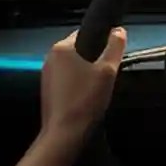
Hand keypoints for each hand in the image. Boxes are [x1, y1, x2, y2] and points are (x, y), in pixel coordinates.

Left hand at [39, 28, 125, 149]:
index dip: (101, 41)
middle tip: (108, 74)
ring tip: (98, 87)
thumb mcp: (107, 71)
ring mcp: (46, 75)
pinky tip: (86, 98)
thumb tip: (119, 30)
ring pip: (72, 66)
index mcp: (61, 48)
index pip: (84, 33)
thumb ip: (115, 47)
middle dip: (93, 59)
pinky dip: (76, 84)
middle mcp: (49, 58)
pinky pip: (66, 80)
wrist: (64, 134)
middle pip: (78, 51)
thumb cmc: (85, 100)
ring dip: (85, 72)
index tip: (112, 55)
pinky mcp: (46, 91)